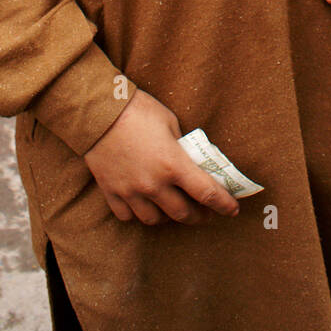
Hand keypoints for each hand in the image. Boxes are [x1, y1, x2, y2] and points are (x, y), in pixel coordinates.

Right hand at [83, 87, 240, 225]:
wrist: (98, 112)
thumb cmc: (138, 110)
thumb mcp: (170, 122)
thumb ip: (181, 146)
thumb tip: (189, 158)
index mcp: (173, 164)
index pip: (206, 193)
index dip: (223, 204)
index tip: (232, 210)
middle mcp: (154, 184)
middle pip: (183, 213)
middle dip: (199, 216)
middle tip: (206, 213)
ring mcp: (131, 191)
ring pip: (155, 220)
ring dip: (169, 218)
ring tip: (175, 210)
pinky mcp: (112, 192)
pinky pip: (128, 216)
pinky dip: (139, 214)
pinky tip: (144, 206)